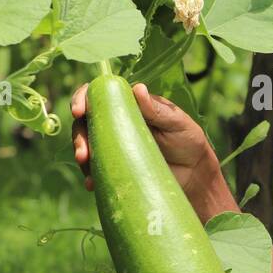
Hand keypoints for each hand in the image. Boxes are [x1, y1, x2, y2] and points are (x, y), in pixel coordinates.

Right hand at [70, 81, 217, 200]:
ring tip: (86, 165)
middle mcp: (115, 122)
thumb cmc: (188, 141)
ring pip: (86, 145)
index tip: (79, 111)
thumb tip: (137, 88)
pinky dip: (90, 174)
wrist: (194, 176)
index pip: (99, 94)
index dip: (83, 98)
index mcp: (129, 104)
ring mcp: (112, 146)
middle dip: (79, 134)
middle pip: (86, 122)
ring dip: (81, 153)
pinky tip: (91, 183)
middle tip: (83, 151)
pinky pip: (95, 169)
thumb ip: (157, 109)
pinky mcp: (113, 167)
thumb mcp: (177, 123)